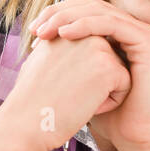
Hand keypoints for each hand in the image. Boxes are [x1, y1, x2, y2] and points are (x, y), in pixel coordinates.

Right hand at [0, 13, 130, 150]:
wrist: (25, 123)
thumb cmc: (30, 100)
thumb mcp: (42, 61)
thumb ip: (62, 49)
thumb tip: (80, 52)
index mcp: (66, 27)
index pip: (93, 53)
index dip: (81, 76)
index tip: (58, 86)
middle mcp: (82, 31)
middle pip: (109, 60)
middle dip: (95, 81)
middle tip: (65, 92)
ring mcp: (98, 47)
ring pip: (118, 72)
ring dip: (102, 91)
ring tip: (74, 97)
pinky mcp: (109, 66)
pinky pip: (125, 86)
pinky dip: (110, 102)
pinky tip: (85, 105)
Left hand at [27, 0, 149, 150]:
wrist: (133, 136)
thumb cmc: (107, 114)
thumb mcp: (80, 79)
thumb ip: (68, 56)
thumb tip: (39, 39)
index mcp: (116, 33)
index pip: (83, 9)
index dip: (56, 14)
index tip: (33, 31)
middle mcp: (130, 28)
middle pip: (90, 4)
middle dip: (58, 13)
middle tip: (36, 28)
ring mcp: (141, 32)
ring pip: (98, 10)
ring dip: (67, 17)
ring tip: (46, 31)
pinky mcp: (147, 41)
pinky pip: (111, 23)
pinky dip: (86, 25)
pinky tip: (65, 33)